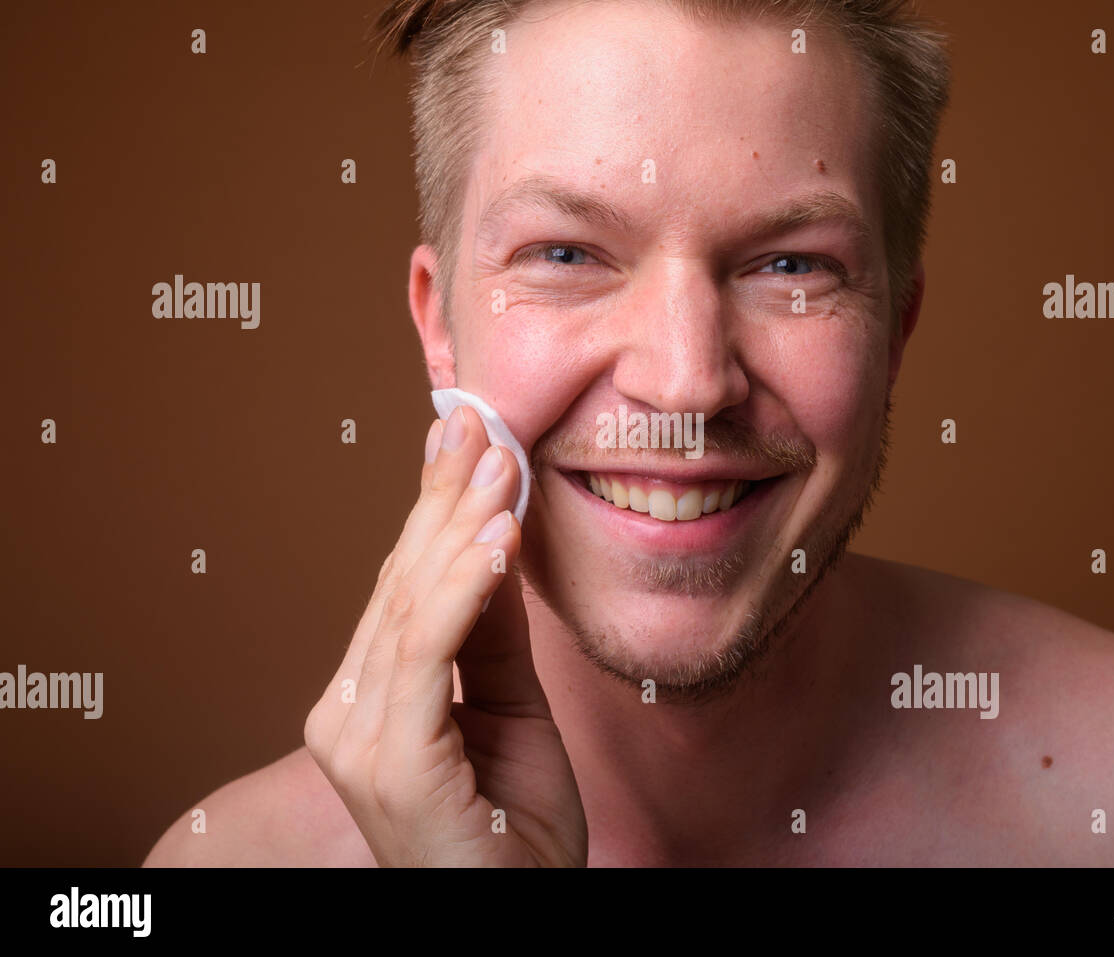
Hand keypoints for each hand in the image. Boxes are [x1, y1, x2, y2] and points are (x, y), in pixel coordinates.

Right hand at [304, 406, 586, 865]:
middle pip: (401, 584)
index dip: (434, 509)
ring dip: (459, 527)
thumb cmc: (516, 828)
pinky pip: (427, 657)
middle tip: (482, 426)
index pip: (403, 587)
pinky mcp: (393, 765)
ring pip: (410, 609)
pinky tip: (497, 538)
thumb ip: (493, 629)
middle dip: (445, 500)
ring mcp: (361, 742)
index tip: (462, 439)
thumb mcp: (512, 707)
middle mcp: (348, 714)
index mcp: (369, 700)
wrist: (518, 914)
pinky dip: (465, 590)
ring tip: (499, 463)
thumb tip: (495, 538)